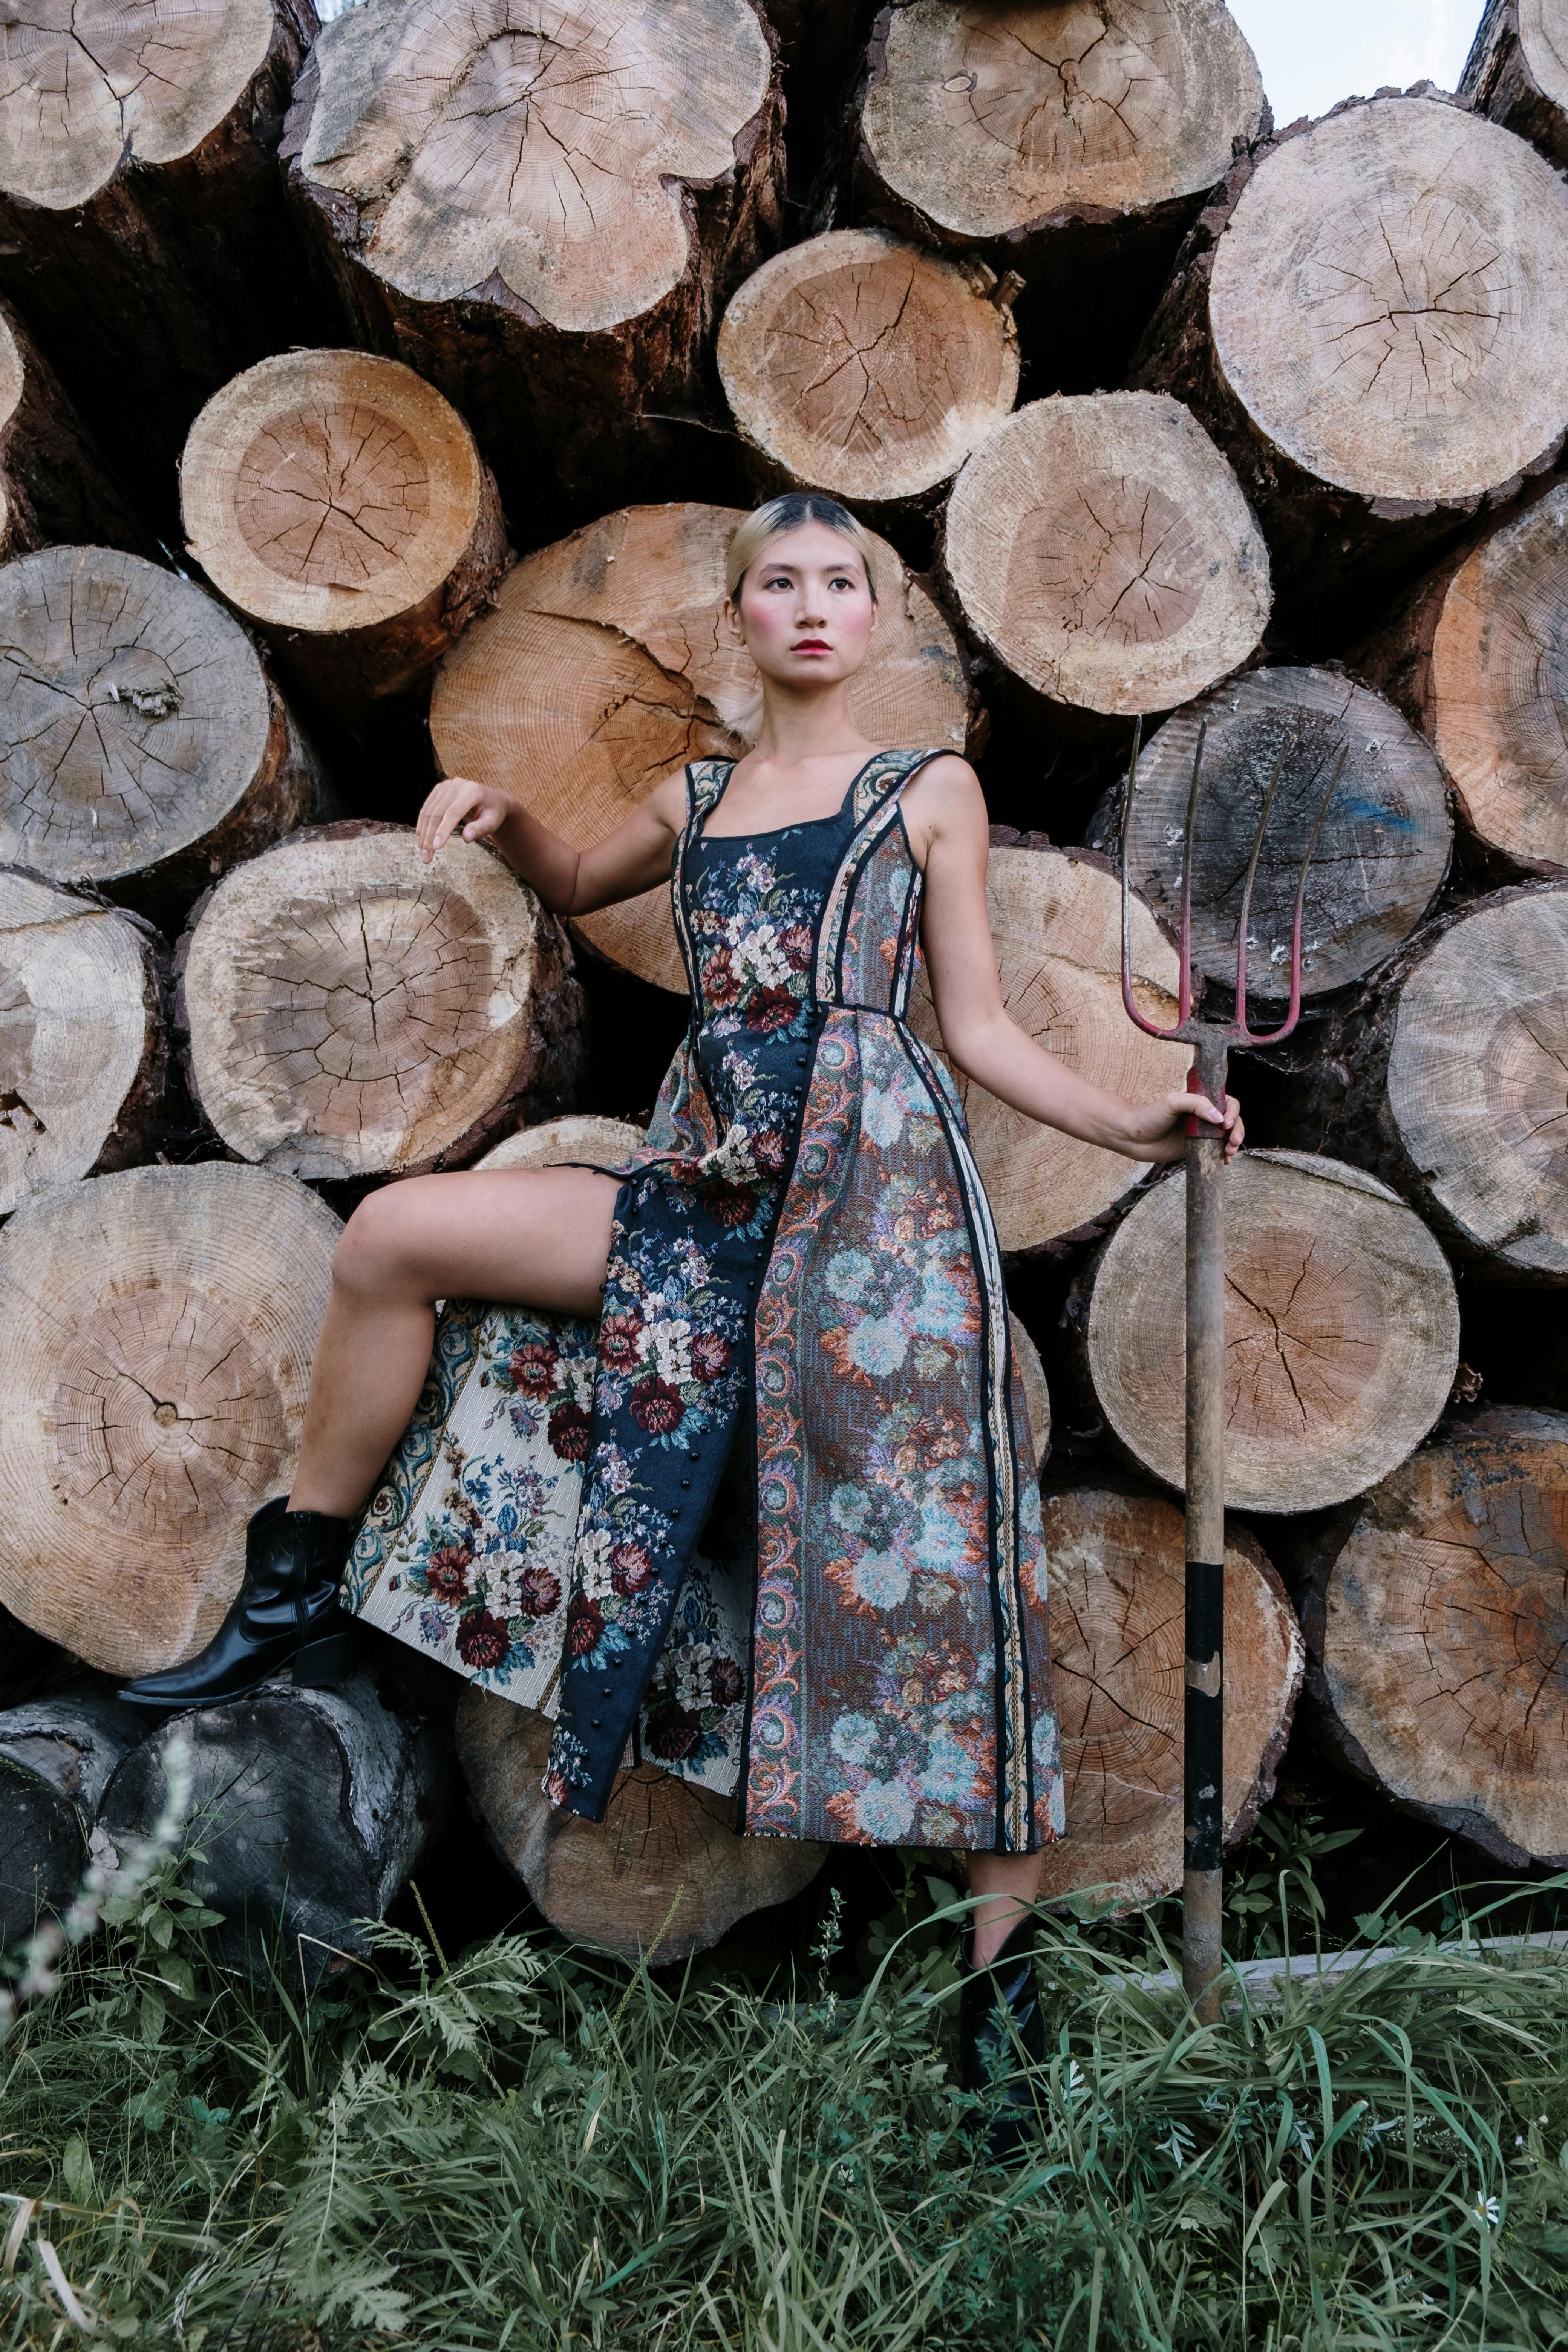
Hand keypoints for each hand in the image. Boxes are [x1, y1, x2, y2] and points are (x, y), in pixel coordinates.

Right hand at [415, 775, 517, 863]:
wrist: (492, 799)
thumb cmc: (493, 813)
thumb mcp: (492, 822)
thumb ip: (481, 829)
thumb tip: (466, 838)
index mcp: (472, 791)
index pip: (453, 812)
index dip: (443, 830)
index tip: (436, 847)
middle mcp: (456, 785)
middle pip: (438, 813)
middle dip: (430, 837)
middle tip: (426, 858)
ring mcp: (445, 786)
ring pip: (429, 812)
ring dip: (423, 834)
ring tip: (423, 854)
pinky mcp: (438, 790)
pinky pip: (426, 809)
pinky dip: (423, 826)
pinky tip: (421, 840)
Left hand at [1119, 1088, 1243, 1165]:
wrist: (1134, 1138)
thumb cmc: (1150, 1116)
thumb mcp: (1173, 1102)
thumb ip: (1196, 1104)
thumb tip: (1219, 1118)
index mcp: (1200, 1102)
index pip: (1226, 1103)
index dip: (1232, 1112)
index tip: (1226, 1123)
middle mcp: (1203, 1116)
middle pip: (1232, 1120)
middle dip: (1237, 1130)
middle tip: (1232, 1141)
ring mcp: (1201, 1133)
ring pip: (1226, 1137)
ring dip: (1233, 1144)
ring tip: (1228, 1152)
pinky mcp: (1196, 1149)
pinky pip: (1216, 1151)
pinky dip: (1223, 1156)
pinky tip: (1225, 1161)